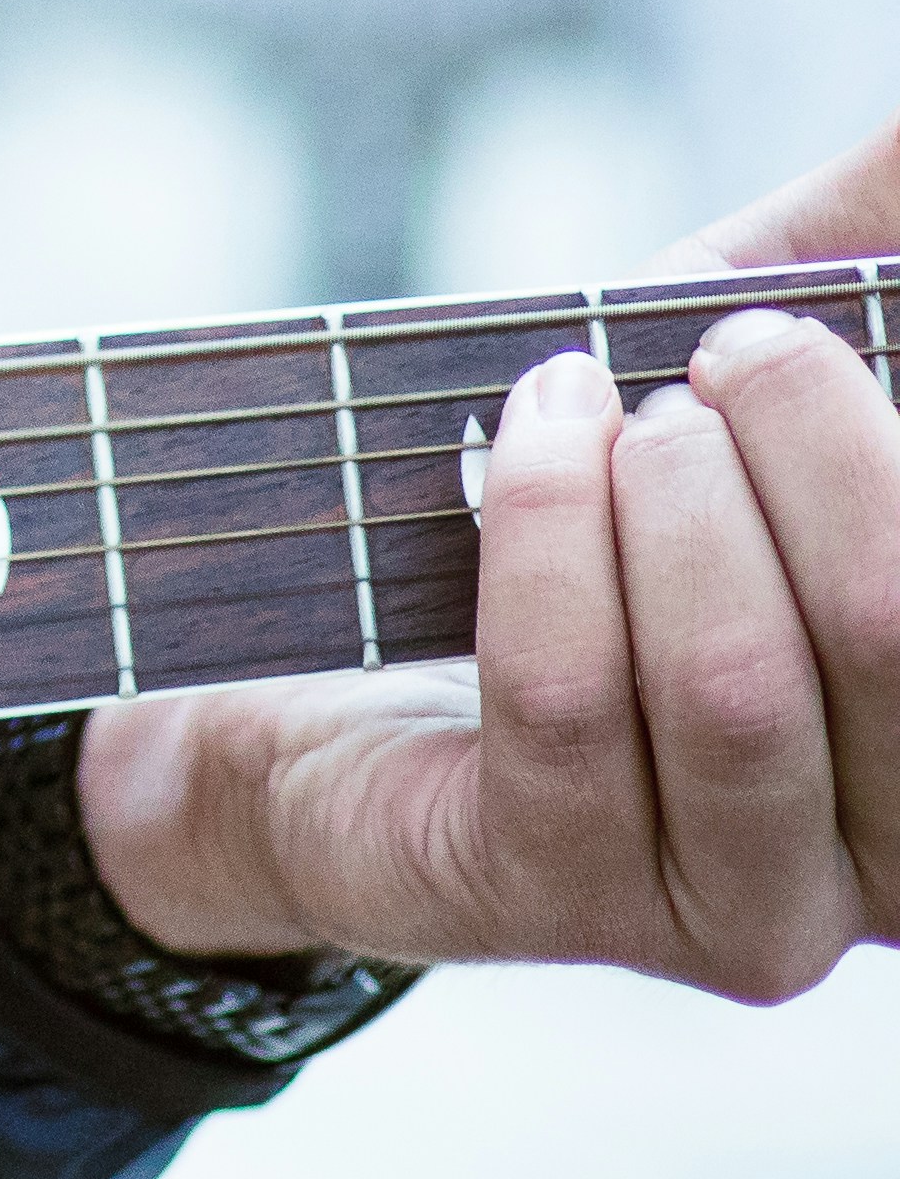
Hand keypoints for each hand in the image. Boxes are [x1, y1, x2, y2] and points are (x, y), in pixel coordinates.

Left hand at [76, 108, 899, 1000]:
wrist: (335, 708)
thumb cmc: (598, 533)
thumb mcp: (748, 394)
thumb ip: (860, 269)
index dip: (896, 444)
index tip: (815, 336)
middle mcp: (895, 872)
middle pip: (892, 635)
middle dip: (815, 449)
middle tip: (737, 353)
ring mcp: (741, 909)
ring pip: (734, 681)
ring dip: (668, 498)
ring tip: (623, 403)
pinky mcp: (565, 901)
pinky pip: (565, 695)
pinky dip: (542, 527)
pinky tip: (536, 431)